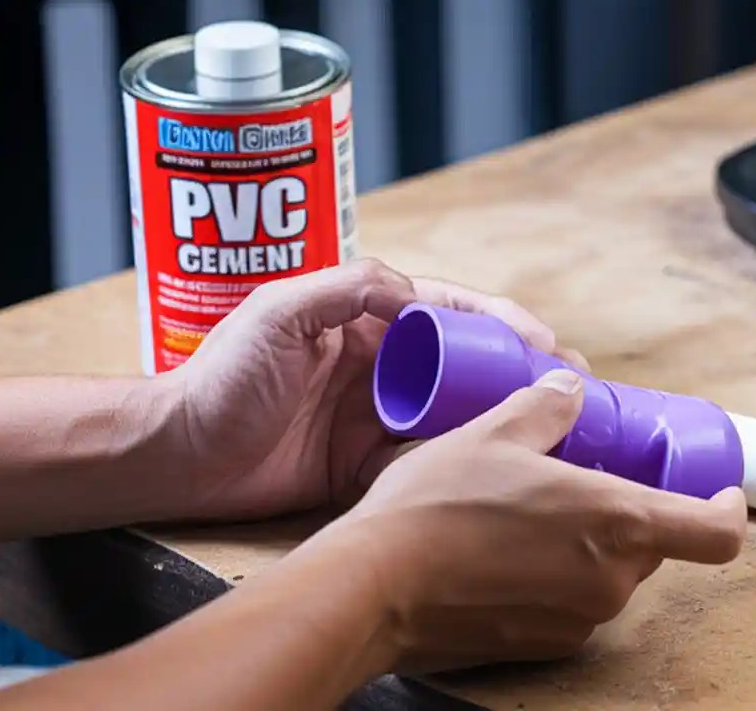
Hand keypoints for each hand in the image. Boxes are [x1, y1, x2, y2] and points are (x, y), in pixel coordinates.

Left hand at [158, 258, 587, 520]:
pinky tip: (506, 467)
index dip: (504, 325)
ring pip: (461, 410)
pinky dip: (470, 460)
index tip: (546, 344)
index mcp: (368, 318)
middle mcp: (383, 363)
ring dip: (507, 415)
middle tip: (575, 388)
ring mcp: (380, 414)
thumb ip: (349, 288)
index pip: (453, 312)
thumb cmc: (221, 376)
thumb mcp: (281, 311)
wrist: (181, 455)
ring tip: (560, 427)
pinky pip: (431, 459)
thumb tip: (418, 294)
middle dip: (523, 370)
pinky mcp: (371, 463)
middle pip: (470, 361)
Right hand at [303, 369, 746, 672]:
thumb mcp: (494, 432)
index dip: (728, 510)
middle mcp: (609, 581)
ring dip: (589, 544)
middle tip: (587, 480)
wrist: (371, 589)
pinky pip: (573, 602)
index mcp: (617, 524)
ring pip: (610, 574)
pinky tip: (507, 552)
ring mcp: (578, 619)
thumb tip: (569, 391)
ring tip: (533, 512)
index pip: (717, 534)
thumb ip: (546, 409)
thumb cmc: (435, 509)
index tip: (719, 493)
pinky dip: (557, 576)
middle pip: (654, 546)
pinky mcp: (544, 646)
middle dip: (630, 513)